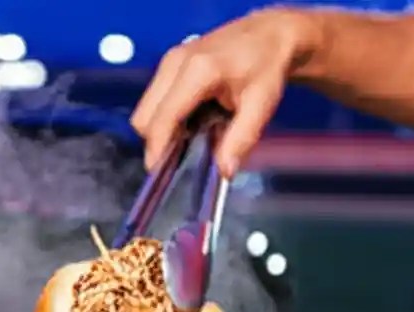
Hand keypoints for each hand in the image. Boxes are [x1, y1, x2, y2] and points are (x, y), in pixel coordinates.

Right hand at [130, 8, 317, 176]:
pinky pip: (155, 100)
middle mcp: (176, 63)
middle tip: (183, 157)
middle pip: (144, 117)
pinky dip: (166, 117)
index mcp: (198, 71)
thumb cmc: (267, 67)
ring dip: (162, 130)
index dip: (158, 149)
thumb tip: (225, 172)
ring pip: (146, 109)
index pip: (164, 118)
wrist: (269, 34)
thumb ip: (241, 139)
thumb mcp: (261, 105)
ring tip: (192, 137)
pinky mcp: (169, 63)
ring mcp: (169, 61)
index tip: (160, 173)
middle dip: (158, 142)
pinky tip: (192, 120)